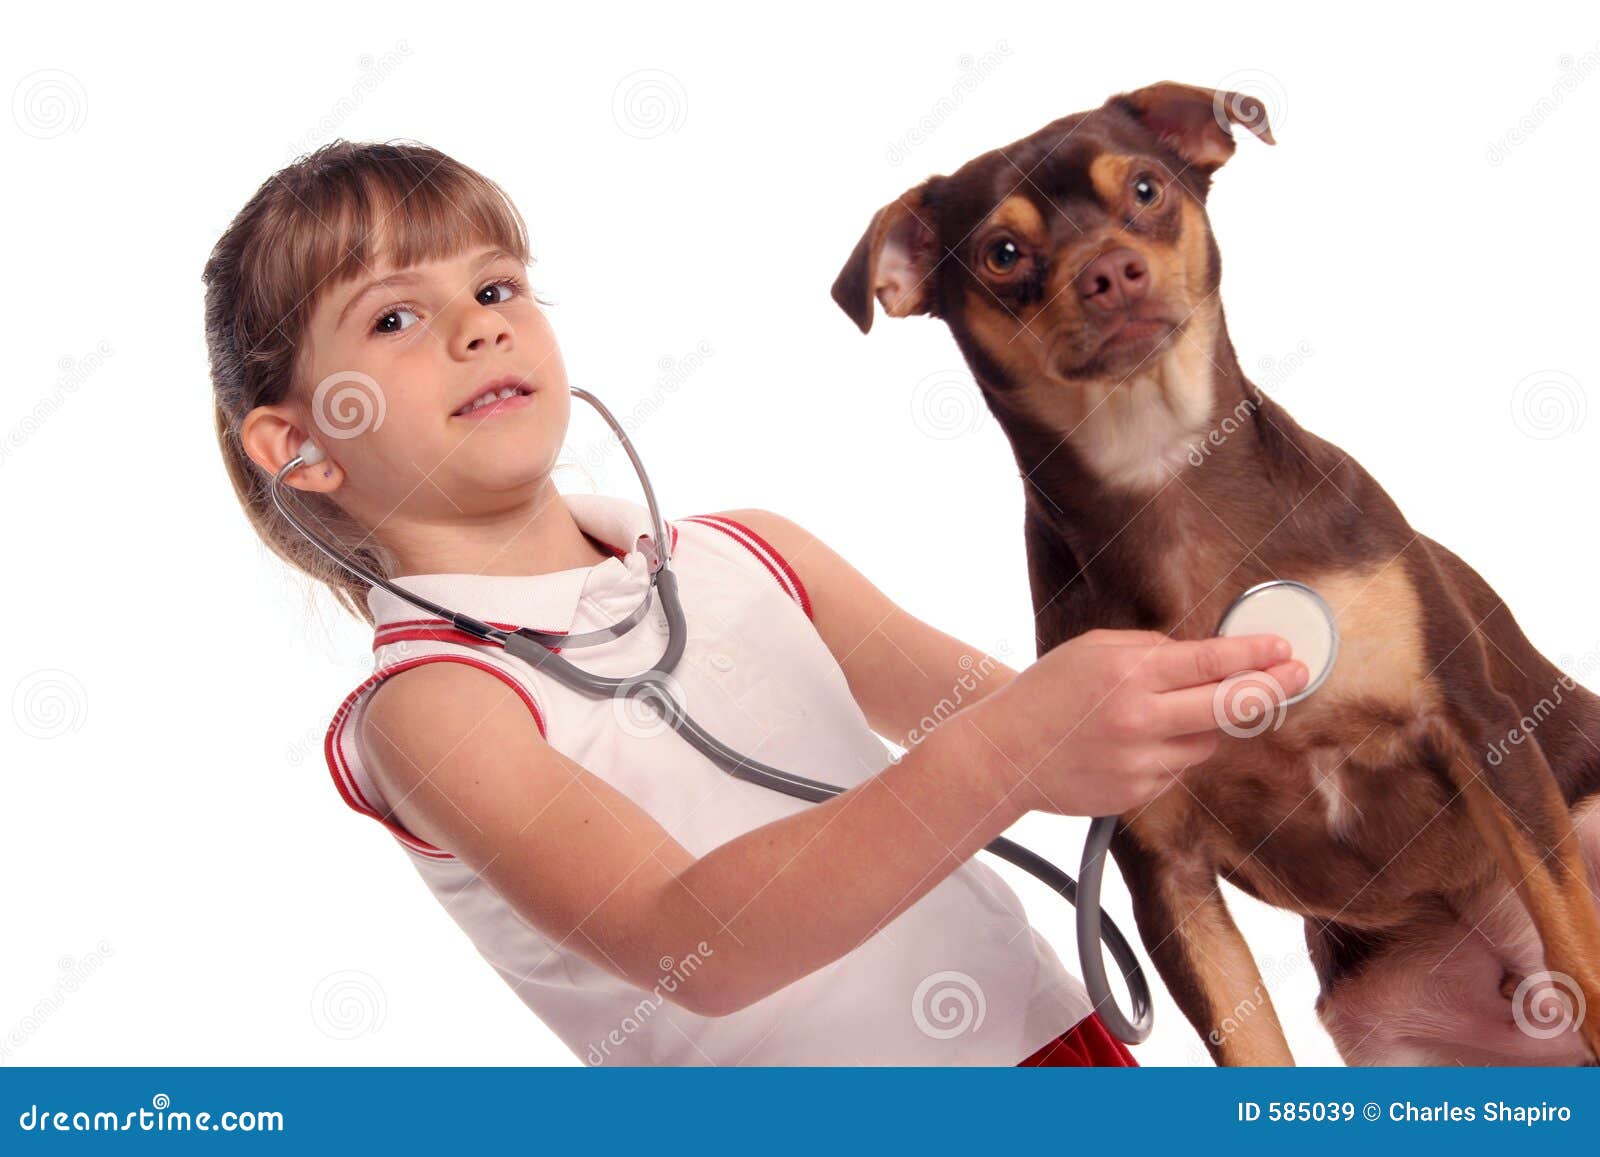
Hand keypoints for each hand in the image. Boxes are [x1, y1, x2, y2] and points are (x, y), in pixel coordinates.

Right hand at [970, 628, 1307, 816]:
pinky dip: (1174, 749)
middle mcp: (1141, 720)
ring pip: (1208, 741)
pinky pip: (1179, 767)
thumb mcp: (1093, 650)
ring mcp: (1142, 762)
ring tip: (1175, 708)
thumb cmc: (1046, 693)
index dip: (1254, 654)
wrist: (1005, 755)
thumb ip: (1151, 649)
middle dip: (1270, 687)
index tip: (1282, 649)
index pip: (1211, 662)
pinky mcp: (1139, 793)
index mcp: (1129, 675)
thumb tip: (1203, 655)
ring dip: (1209, 722)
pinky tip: (1140, 740)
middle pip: (1230, 706)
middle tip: (1296, 675)